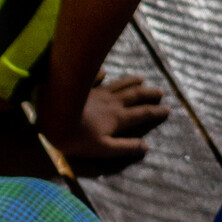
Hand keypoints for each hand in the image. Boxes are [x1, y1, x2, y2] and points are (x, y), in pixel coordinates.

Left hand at [44, 75, 169, 162]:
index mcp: (118, 118)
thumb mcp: (103, 149)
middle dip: (149, 94)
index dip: (156, 112)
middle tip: (160, 91)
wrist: (53, 118)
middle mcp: (111, 102)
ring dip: (131, 81)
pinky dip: (101, 74)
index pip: (142, 114)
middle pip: (134, 95)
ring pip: (119, 84)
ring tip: (142, 78)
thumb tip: (146, 147)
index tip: (168, 109)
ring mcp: (96, 92)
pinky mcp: (80, 87)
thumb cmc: (76, 138)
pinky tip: (105, 71)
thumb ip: (125, 148)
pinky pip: (94, 78)